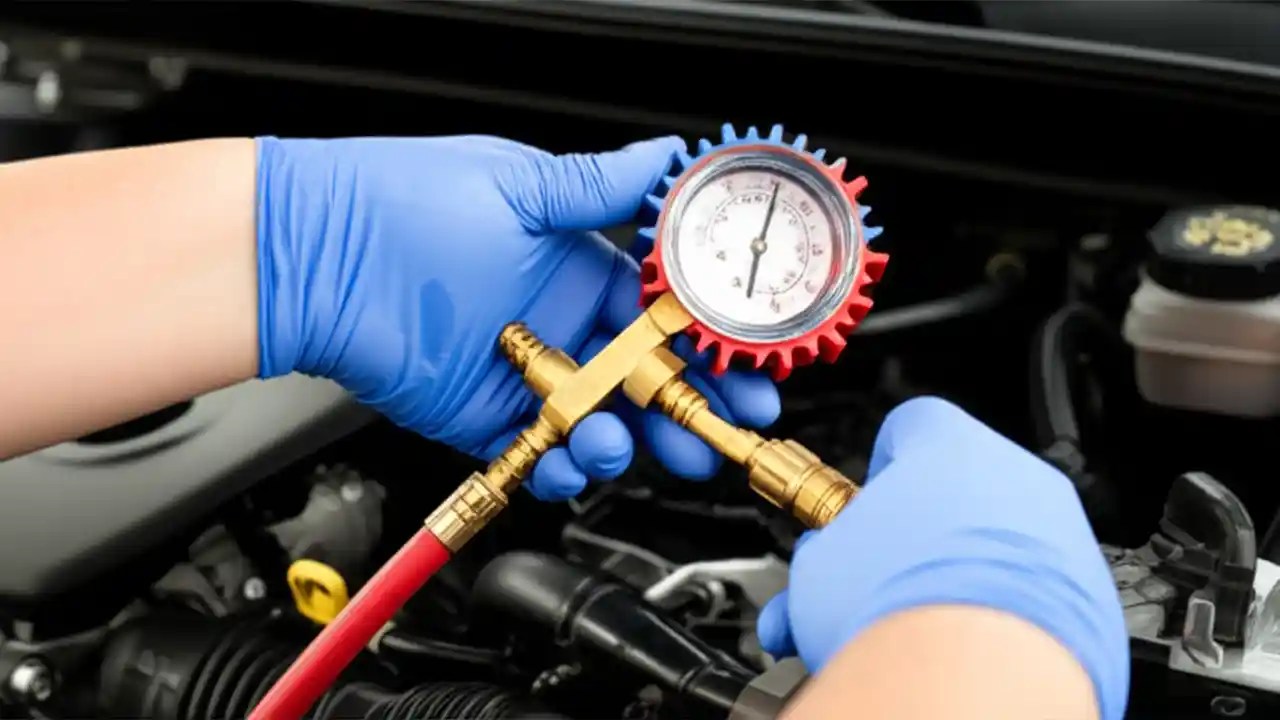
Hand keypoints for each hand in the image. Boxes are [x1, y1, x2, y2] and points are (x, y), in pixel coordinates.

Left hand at [255, 135, 779, 498]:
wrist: (317, 254)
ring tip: (628, 445)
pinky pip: (539, 453)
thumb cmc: (407, 203)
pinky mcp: (485, 419)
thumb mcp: (519, 185)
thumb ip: (600, 188)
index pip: (662, 316)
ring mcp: (525, 376)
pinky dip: (563, 465)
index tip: (746, 363)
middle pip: (645, 380)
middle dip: (691, 407)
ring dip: (630, 442)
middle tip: (726, 427)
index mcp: (578, 269)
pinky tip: (574, 458)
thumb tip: (668, 156)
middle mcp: (559, 325)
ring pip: (601, 423)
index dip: (707, 343)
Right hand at [756, 397, 1128, 719]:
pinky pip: (1044, 587)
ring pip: (1006, 536)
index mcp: (947, 444)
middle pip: (963, 484)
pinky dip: (1012, 610)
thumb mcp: (820, 566)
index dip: (884, 466)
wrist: (970, 684)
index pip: (911, 424)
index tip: (870, 504)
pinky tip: (974, 644)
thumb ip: (831, 545)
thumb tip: (829, 560)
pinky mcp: (1093, 594)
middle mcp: (1016, 475)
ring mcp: (1063, 531)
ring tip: (930, 618)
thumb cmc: (896, 612)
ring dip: (968, 567)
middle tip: (891, 571)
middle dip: (925, 525)